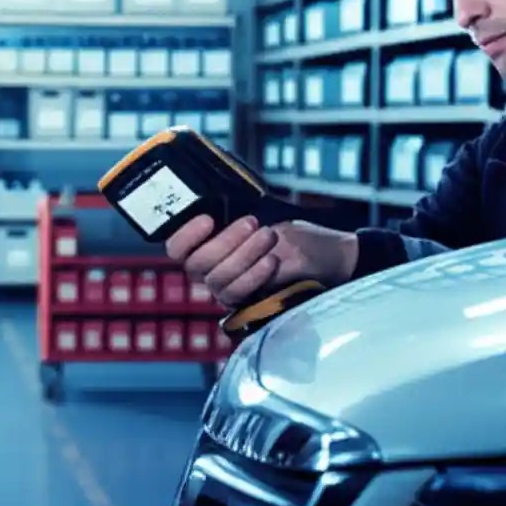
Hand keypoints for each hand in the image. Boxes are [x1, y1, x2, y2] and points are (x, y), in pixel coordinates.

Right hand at [165, 215, 359, 308]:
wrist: (327, 257)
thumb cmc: (293, 233)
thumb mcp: (266, 215)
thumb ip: (238, 213)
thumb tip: (220, 201)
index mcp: (206, 243)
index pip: (177, 248)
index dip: (186, 235)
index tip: (208, 219)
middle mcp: (209, 270)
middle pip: (197, 264)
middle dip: (224, 241)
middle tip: (251, 223)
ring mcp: (225, 289)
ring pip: (217, 279)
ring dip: (243, 255)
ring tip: (269, 237)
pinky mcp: (244, 305)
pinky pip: (238, 295)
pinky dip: (254, 276)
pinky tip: (271, 261)